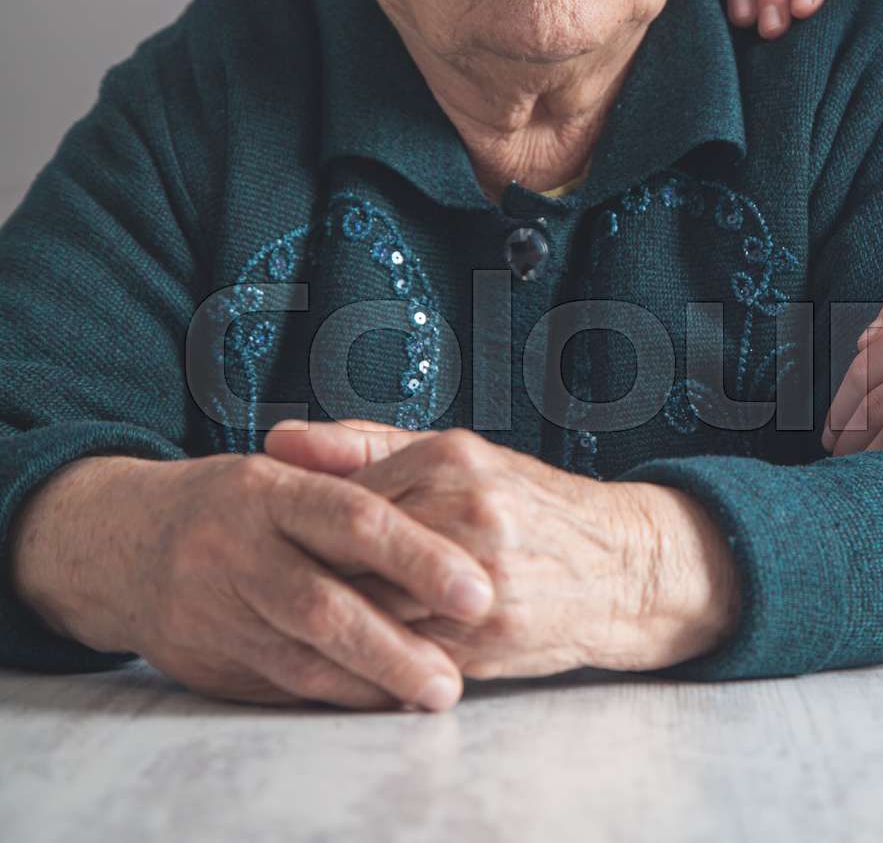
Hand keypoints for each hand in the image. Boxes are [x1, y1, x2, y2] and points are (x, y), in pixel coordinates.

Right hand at [11, 453, 495, 710]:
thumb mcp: (291, 468)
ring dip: (375, 679)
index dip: (421, 558)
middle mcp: (237, 549)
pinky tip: (387, 697)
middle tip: (459, 670)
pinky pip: (282, 683)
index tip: (478, 591)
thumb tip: (457, 504)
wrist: (121, 542)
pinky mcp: (208, 659)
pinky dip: (340, 693)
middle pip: (324, 602)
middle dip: (398, 642)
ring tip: (437, 692)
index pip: (356, 520)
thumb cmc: (241, 504)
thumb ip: (366, 478)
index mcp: (270, 491)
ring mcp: (216, 608)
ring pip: (302, 654)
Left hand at [264, 424, 739, 678]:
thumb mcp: (460, 460)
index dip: (296, 531)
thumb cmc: (532, 511)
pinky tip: (354, 657)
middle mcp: (468, 511)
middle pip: (348, 556)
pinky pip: (404, 652)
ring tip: (303, 629)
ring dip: (333, 625)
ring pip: (370, 609)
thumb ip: (367, 448)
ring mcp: (482, 576)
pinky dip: (373, 658)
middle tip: (271, 595)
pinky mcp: (492, 634)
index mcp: (453, 460)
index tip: (268, 548)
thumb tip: (278, 440)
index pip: (340, 499)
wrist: (626, 568)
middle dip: (307, 580)